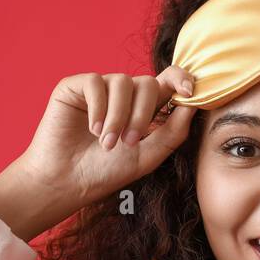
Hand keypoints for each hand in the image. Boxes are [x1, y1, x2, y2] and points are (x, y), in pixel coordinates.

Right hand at [0, 67, 198, 240]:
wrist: (67, 181)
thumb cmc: (106, 172)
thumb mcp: (147, 156)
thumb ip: (173, 132)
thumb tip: (193, 104)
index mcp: (144, 108)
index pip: (167, 80)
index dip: (180, 78)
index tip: (188, 92)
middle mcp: (124, 95)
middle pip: (147, 83)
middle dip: (143, 114)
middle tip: (129, 143)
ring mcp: (100, 89)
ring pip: (122, 81)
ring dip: (118, 116)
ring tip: (106, 143)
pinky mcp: (75, 87)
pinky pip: (95, 82)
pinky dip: (98, 108)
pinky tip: (92, 129)